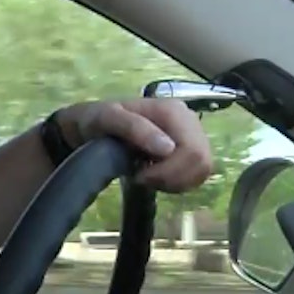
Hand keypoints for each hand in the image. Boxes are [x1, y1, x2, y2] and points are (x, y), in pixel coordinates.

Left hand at [56, 98, 212, 191]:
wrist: (92, 126)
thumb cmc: (97, 120)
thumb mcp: (106, 118)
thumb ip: (135, 128)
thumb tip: (168, 149)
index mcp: (173, 111)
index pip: (192, 151)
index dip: (168, 172)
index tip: (139, 176)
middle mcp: (189, 121)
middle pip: (201, 162)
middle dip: (172, 179)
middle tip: (142, 179)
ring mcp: (191, 136)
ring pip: (201, 170)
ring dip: (175, 182)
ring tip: (147, 178)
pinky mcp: (188, 150)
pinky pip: (196, 174)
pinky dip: (178, 183)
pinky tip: (156, 178)